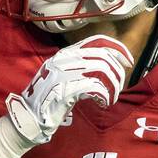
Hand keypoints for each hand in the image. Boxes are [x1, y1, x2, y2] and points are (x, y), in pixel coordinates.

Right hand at [5, 34, 131, 143]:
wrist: (29, 117)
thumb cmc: (49, 100)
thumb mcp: (64, 76)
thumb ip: (81, 67)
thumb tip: (109, 64)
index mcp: (65, 54)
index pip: (97, 40)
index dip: (117, 48)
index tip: (128, 61)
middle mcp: (64, 59)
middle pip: (103, 56)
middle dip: (117, 73)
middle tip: (118, 88)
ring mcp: (63, 73)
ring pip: (102, 69)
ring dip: (112, 86)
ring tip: (110, 98)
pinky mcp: (65, 89)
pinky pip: (95, 86)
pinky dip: (105, 95)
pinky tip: (103, 103)